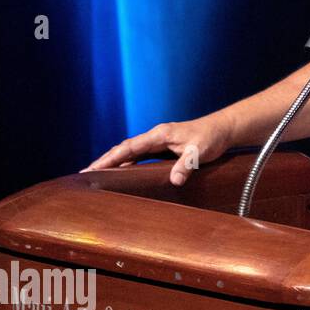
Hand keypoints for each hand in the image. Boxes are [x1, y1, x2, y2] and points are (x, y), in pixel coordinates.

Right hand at [82, 114, 234, 185]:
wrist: (223, 129)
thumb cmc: (212, 137)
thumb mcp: (200, 151)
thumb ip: (186, 164)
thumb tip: (174, 180)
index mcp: (159, 134)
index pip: (128, 147)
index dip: (109, 158)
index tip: (92, 169)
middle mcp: (156, 137)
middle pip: (124, 149)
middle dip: (105, 161)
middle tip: (86, 175)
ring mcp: (159, 142)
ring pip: (131, 153)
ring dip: (115, 163)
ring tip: (97, 176)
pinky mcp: (164, 148)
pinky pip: (141, 156)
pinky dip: (128, 163)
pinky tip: (122, 174)